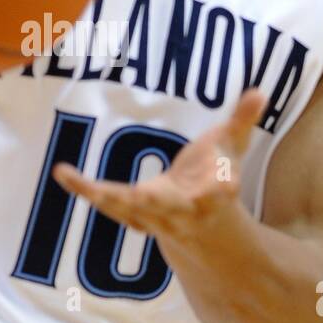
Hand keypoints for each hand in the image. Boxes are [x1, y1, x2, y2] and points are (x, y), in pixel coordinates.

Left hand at [52, 88, 266, 244]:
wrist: (201, 231)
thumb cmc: (215, 180)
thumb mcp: (231, 151)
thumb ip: (241, 121)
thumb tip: (259, 91)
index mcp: (212, 196)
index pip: (219, 190)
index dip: (221, 183)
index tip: (226, 182)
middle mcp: (181, 212)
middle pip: (164, 207)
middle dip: (151, 202)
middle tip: (138, 195)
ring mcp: (152, 218)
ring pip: (126, 209)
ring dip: (100, 195)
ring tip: (69, 176)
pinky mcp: (131, 215)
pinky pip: (107, 203)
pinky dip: (85, 189)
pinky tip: (63, 173)